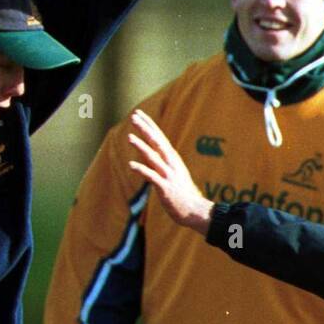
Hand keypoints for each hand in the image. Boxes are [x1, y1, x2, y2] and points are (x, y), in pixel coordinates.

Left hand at [127, 109, 211, 232]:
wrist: (194, 211)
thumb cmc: (182, 194)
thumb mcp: (172, 173)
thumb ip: (160, 162)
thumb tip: (145, 153)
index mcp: (173, 159)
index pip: (159, 137)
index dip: (149, 125)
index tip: (138, 113)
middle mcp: (171, 164)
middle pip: (157, 142)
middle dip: (145, 129)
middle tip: (133, 116)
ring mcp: (169, 175)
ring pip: (154, 157)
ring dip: (141, 147)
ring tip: (129, 137)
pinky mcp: (165, 188)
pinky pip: (152, 177)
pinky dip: (142, 170)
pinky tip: (131, 165)